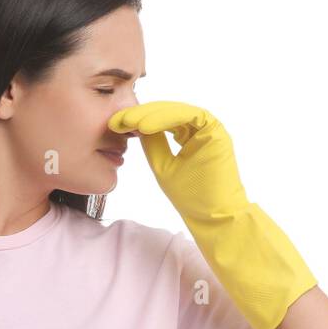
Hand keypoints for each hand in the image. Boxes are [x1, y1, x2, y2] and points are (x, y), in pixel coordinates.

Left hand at [108, 100, 316, 328]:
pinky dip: (164, 119)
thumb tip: (134, 125)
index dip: (135, 121)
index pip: (159, 120)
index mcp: (189, 135)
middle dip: (138, 114)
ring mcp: (209, 128)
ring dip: (148, 115)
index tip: (112, 126)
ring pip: (174, 111)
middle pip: (165, 112)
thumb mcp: (163, 166)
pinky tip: (142, 127)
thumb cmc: (192, 198)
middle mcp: (200, 128)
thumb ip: (153, 144)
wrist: (215, 217)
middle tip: (115, 120)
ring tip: (126, 122)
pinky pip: (187, 116)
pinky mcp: (215, 131)